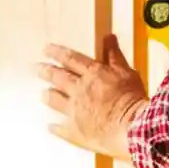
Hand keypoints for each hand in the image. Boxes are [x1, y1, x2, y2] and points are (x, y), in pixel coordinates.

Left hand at [38, 34, 147, 160]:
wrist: (130, 127)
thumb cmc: (131, 100)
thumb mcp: (126, 72)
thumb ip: (115, 55)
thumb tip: (108, 37)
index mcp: (92, 74)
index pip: (70, 59)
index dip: (57, 52)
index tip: (46, 49)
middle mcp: (79, 90)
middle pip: (58, 78)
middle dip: (45, 71)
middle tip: (37, 69)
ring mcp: (74, 111)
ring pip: (55, 100)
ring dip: (48, 96)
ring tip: (42, 94)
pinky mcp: (74, 131)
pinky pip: (60, 129)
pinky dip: (54, 127)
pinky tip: (50, 127)